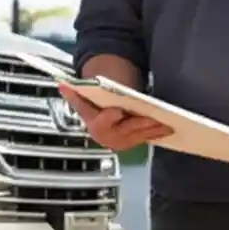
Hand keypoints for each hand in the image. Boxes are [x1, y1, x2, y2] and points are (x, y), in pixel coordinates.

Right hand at [58, 83, 172, 151]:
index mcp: (94, 125)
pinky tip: (167, 129)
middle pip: (126, 129)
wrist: (101, 123)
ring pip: (139, 136)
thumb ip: (75, 93)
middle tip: (153, 118)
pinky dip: (156, 134)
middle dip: (141, 124)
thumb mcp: (85, 99)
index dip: (110, 117)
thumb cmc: (94, 107)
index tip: (118, 111)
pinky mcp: (132, 145)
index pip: (101, 122)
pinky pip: (145, 139)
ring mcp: (120, 143)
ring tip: (166, 123)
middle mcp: (107, 137)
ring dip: (153, 130)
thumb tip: (61, 85)